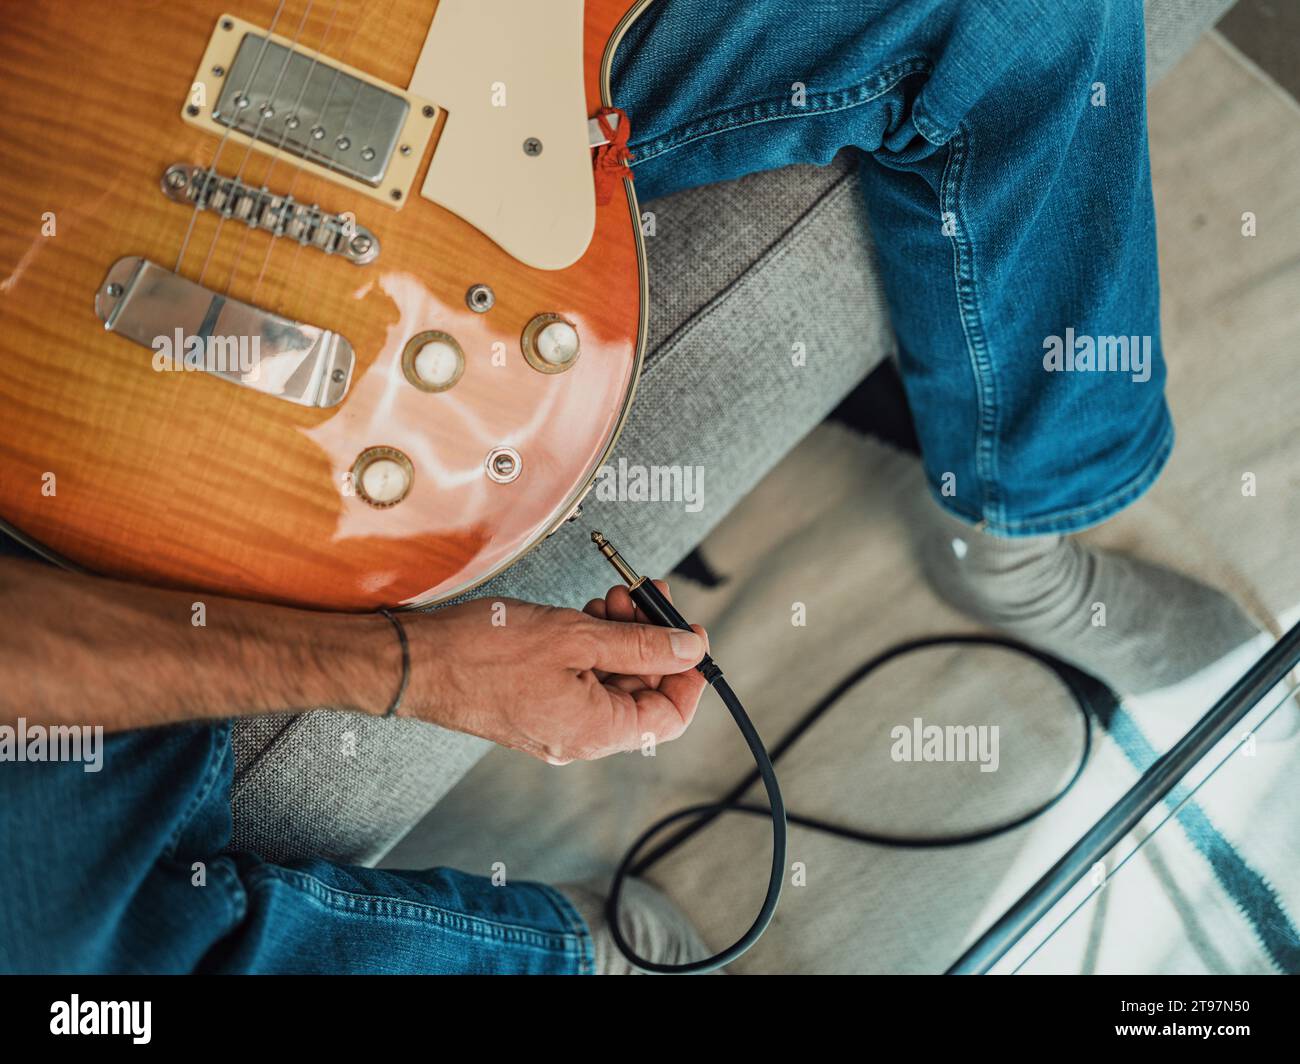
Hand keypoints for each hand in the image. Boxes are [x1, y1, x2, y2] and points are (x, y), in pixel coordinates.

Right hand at [404, 584, 708, 763]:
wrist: (416, 661)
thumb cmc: (485, 651)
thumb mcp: (578, 637)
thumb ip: (642, 645)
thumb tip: (690, 649)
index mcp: (596, 731)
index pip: (670, 716)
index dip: (689, 674)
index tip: (691, 634)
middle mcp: (579, 737)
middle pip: (642, 692)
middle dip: (651, 640)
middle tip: (644, 595)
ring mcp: (556, 722)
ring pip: (612, 680)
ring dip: (621, 636)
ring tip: (610, 598)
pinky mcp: (537, 704)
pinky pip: (582, 678)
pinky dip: (592, 645)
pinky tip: (586, 614)